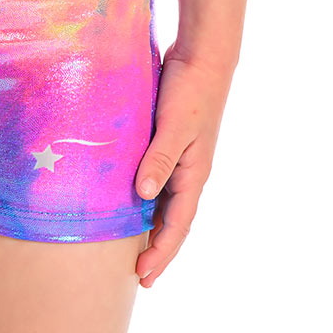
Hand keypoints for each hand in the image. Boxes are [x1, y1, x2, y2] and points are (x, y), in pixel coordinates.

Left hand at [132, 44, 233, 286]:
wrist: (203, 55)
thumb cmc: (191, 90)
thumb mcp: (175, 126)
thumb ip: (159, 159)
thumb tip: (143, 196)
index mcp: (194, 174)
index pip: (177, 225)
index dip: (162, 252)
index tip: (144, 276)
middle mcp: (189, 171)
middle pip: (173, 220)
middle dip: (158, 248)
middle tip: (138, 276)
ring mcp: (181, 157)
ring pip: (165, 201)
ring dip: (151, 225)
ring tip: (132, 246)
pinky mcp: (169, 141)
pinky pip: (157, 178)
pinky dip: (146, 196)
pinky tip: (129, 198)